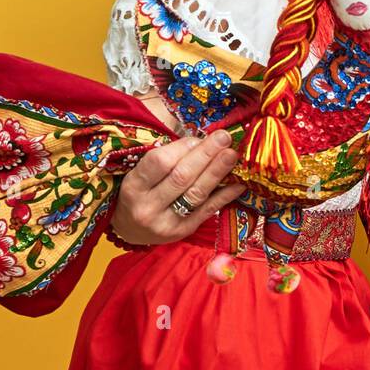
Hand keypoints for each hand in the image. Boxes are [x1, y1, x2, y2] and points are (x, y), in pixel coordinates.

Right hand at [111, 129, 245, 245]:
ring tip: (232, 155)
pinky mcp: (184, 231)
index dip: (182, 148)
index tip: (198, 138)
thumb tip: (201, 141)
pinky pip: (208, 210)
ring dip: (217, 172)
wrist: (131, 230)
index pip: (159, 162)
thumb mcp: (140, 175)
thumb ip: (167, 159)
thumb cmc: (139, 194)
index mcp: (133, 187)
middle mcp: (148, 206)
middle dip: (206, 155)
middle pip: (182, 176)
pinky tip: (238, 183)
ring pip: (196, 193)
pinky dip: (225, 195)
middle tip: (224, 138)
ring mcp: (167, 222)